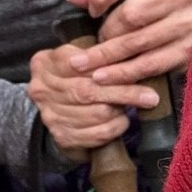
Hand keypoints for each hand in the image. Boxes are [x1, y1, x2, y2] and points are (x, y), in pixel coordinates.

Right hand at [28, 42, 135, 156]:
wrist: (59, 110)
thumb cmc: (76, 77)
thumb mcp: (79, 58)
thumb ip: (98, 55)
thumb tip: (133, 56)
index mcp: (44, 63)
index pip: (79, 63)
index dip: (108, 67)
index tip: (135, 69)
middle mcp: (41, 89)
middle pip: (88, 91)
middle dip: (123, 93)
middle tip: (150, 96)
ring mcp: (50, 115)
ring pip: (96, 114)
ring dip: (120, 110)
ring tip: (134, 106)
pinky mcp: (62, 136)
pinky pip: (97, 133)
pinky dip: (115, 128)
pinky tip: (122, 120)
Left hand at [65, 0, 191, 88]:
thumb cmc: (153, 0)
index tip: (91, 12)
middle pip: (131, 14)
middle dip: (106, 32)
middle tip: (92, 42)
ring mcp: (187, 21)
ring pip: (138, 42)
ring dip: (107, 57)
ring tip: (86, 66)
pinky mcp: (188, 49)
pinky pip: (149, 64)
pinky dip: (123, 73)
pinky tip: (104, 77)